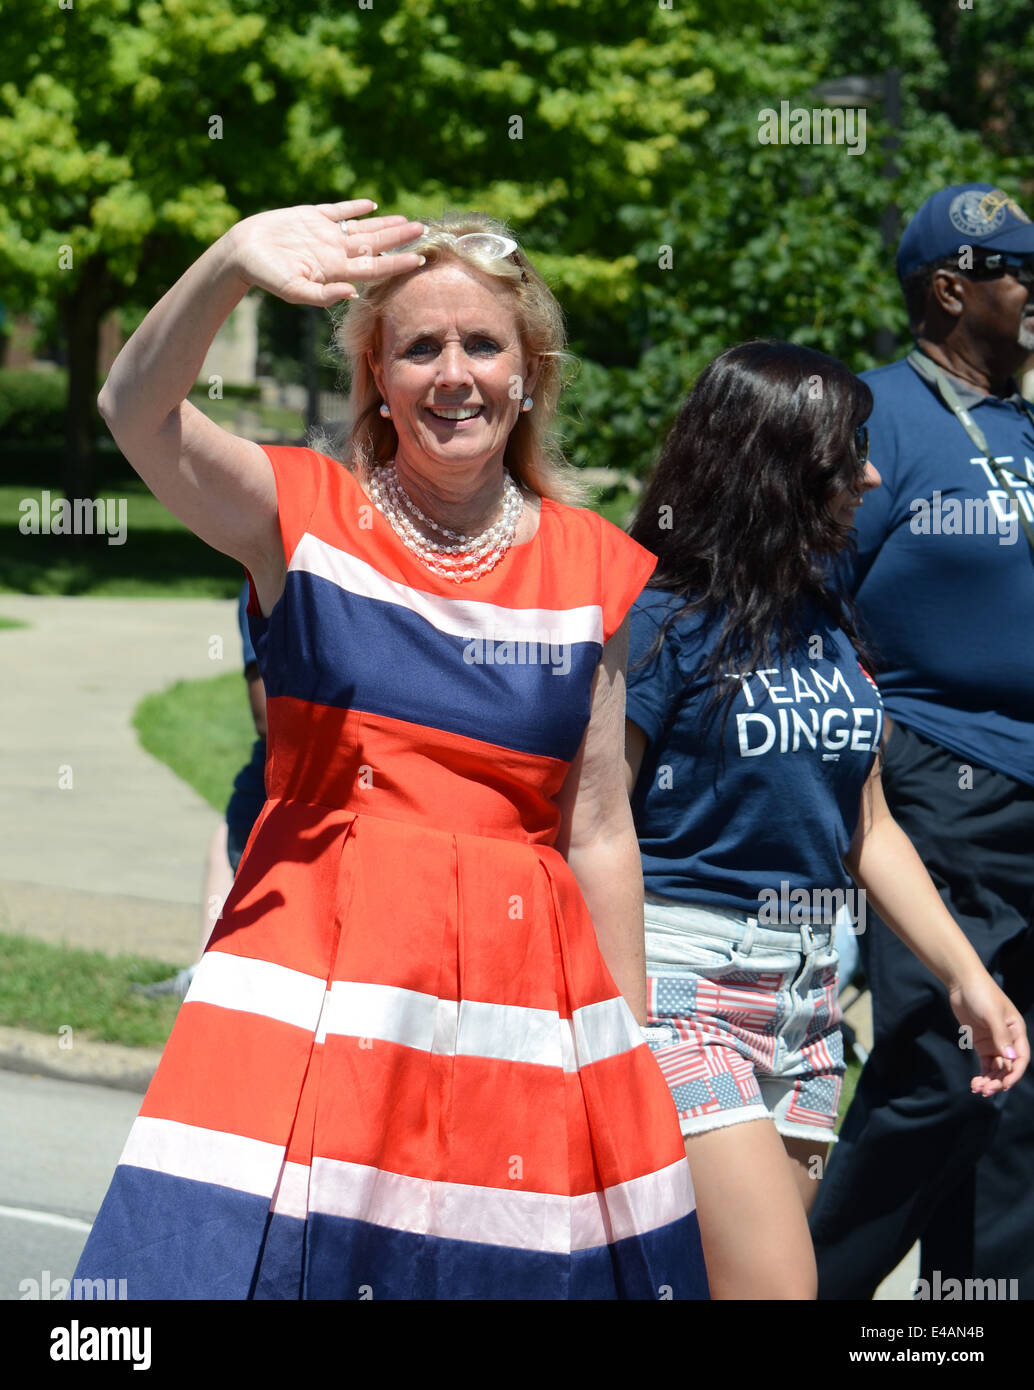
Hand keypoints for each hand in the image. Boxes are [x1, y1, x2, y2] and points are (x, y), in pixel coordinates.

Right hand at [227, 200, 425, 306]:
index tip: (419, 259)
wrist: (242, 252)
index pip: (374, 268)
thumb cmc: (266, 275)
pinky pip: (340, 211)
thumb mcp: (294, 290)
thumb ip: (323, 295)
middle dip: (399, 239)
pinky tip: (373, 205)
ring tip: (408, 221)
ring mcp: (326, 235)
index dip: (397, 264)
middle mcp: (336, 253)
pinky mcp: (312, 217)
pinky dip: (356, 208)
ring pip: (363, 228)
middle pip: (375, 246)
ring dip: (386, 225)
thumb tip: (353, 294)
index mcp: (335, 270)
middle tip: (423, 231)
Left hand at [948, 972, 1028, 1095]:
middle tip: (986, 1090)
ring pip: (997, 1068)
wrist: (962, 983)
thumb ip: (1001, 1036)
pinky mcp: (981, 1044)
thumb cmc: (982, 994)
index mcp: (1017, 1031)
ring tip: (978, 1089)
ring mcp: (994, 1043)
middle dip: (999, 1080)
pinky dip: (982, 1075)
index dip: (1015, 1073)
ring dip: (990, 1080)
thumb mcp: (992, 1014)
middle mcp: (1008, 1040)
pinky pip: (985, 1064)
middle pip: (1008, 1066)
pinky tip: (975, 1083)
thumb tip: (1011, 1058)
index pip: (1021, 1058)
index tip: (1005, 1085)